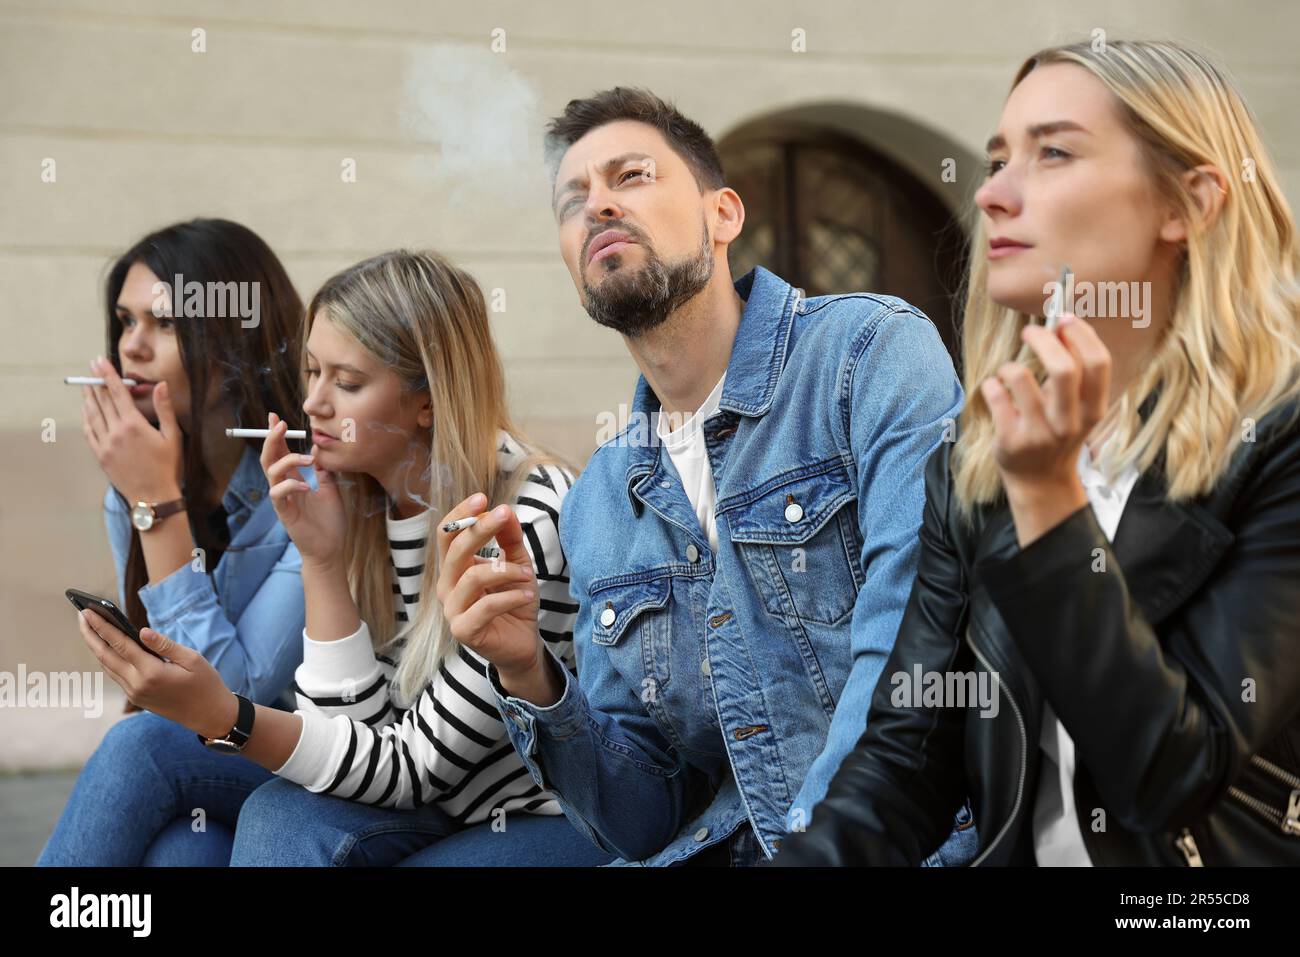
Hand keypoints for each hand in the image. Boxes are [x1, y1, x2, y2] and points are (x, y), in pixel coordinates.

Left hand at [77, 607, 236, 738]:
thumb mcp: (192, 659)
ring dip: (96, 646)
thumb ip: (165, 644)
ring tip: (90, 627)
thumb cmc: (205, 683)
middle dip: (90, 634)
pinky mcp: (136, 698)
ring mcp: (135, 693)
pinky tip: (107, 647)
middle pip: (105, 656)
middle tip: (81, 615)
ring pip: (108, 666)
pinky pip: (116, 675)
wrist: (209, 715)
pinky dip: (108, 658)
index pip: (120, 644)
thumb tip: (141, 631)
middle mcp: (137, 684)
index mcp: (152, 672)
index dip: (102, 627)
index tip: (87, 611)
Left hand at [81, 356, 182, 501]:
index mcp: (133, 424)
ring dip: (88, 397)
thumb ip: (164, 409)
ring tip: (86, 385)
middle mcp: (115, 431)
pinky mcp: (100, 455)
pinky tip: (86, 410)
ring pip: (92, 414)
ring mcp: (105, 444)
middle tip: (91, 367)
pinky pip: (88, 431)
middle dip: (96, 381)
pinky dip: (86, 418)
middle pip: (102, 400)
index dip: (107, 375)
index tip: (100, 361)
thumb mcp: (172, 436)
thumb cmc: (167, 466)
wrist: (153, 496)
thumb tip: (161, 385)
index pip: (117, 393)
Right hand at [260, 411, 345, 566]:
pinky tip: (307, 486)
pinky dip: (291, 485)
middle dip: (271, 439)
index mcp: (294, 480)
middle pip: (269, 458)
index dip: (276, 435)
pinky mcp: (284, 513)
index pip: (280, 453)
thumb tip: (320, 448)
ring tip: (309, 459)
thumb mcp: (331, 489)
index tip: (274, 417)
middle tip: (279, 424)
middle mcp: (284, 488)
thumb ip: (324, 470)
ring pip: (271, 473)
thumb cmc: (330, 522)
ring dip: (288, 460)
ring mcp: (282, 500)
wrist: (330, 550)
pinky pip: (278, 494)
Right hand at [434, 493, 541, 675]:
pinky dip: (510, 596)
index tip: (482, 498)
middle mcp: (447, 587)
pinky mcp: (464, 630)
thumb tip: (507, 511)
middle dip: (481, 529)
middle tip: (504, 514)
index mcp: (455, 569)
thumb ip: (510, 540)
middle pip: (456, 551)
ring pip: (472, 577)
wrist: (521, 645)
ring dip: (506, 570)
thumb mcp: (517, 565)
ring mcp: (452, 610)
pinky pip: (486, 606)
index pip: (447, 535)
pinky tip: (527, 594)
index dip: (461, 515)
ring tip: (528, 574)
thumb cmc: (514, 602)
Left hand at [979, 314, 1110, 545]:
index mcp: (1093, 409)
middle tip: (1030, 331)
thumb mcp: (1078, 409)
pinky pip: (995, 395)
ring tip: (1010, 372)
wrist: (1040, 481)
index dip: (1080, 334)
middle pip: (1063, 368)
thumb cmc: (1057, 432)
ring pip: (1020, 376)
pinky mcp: (1010, 440)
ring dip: (1010, 365)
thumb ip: (1076, 373)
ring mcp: (1039, 433)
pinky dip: (991, 385)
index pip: (1098, 363)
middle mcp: (1070, 422)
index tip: (1063, 320)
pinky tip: (995, 390)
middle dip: (1043, 339)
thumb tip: (1065, 324)